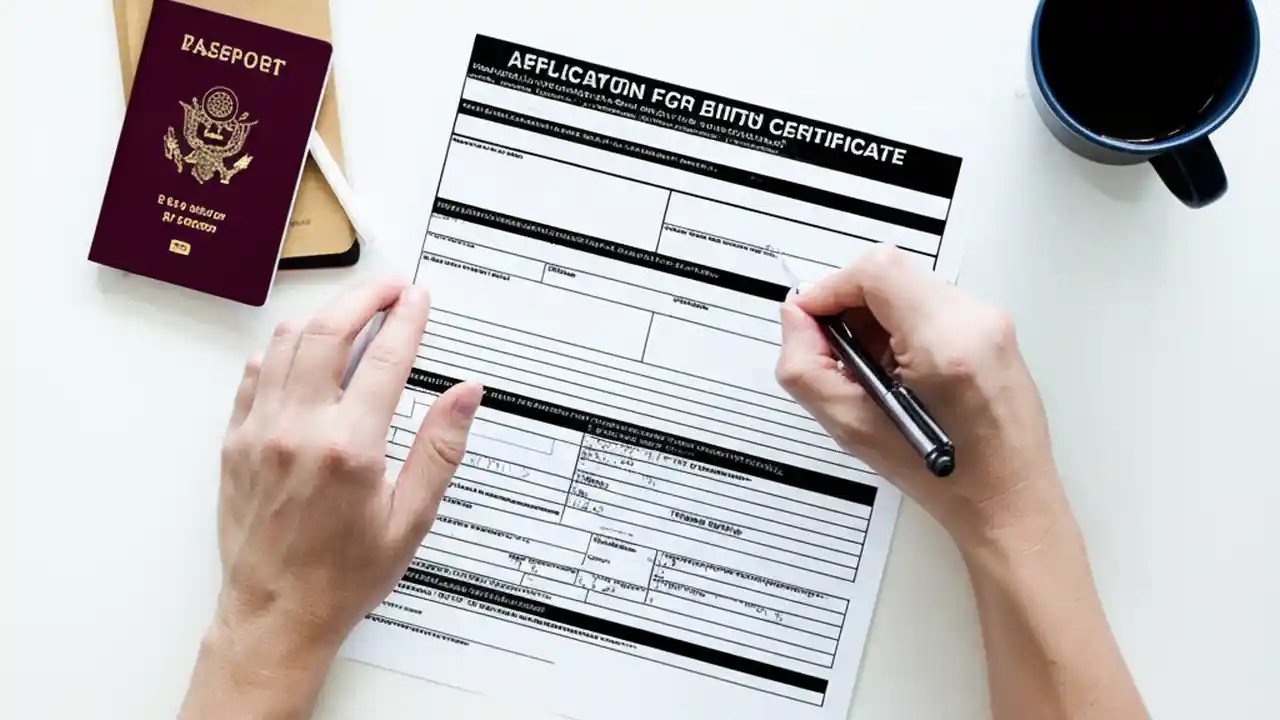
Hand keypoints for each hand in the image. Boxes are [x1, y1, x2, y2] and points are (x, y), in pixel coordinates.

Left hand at [180, 281, 482, 718]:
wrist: (276, 615)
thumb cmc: (343, 577)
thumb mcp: (411, 519)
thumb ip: (440, 449)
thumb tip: (465, 394)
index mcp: (349, 449)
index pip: (383, 358)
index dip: (406, 319)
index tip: (418, 299)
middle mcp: (298, 431)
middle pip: (327, 332)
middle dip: (362, 298)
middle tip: (388, 289)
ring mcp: (259, 433)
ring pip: (284, 344)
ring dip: (320, 317)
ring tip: (349, 312)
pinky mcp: (235, 443)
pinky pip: (253, 375)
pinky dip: (279, 350)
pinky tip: (299, 351)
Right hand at [776, 247, 1066, 551]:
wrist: (1008, 499)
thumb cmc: (947, 478)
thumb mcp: (853, 428)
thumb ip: (807, 368)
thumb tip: (796, 320)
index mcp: (945, 342)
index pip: (875, 271)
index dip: (829, 288)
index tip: (809, 318)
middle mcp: (975, 320)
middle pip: (890, 274)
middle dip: (850, 307)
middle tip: (839, 356)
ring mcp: (991, 321)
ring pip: (908, 288)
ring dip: (875, 319)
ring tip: (874, 373)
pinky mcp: (995, 329)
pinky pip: (931, 305)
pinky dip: (902, 328)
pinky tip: (901, 374)